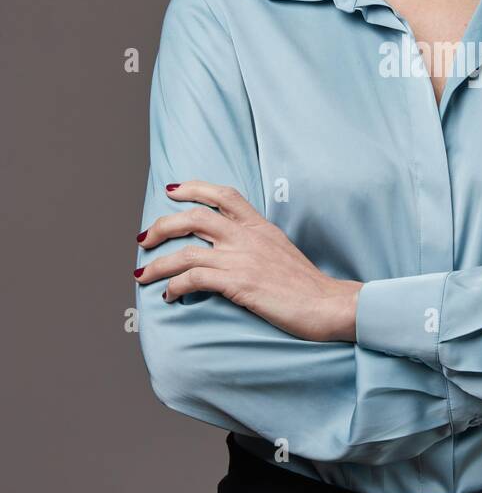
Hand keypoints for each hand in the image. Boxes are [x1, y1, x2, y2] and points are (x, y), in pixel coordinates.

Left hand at [134, 181, 361, 341]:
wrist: (327, 304)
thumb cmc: (308, 285)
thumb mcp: (282, 251)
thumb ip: (258, 244)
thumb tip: (236, 252)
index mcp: (260, 226)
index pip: (224, 194)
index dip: (194, 187)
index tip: (173, 190)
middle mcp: (248, 237)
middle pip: (195, 216)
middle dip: (163, 225)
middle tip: (145, 238)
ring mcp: (242, 259)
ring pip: (186, 251)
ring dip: (158, 263)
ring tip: (142, 274)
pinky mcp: (239, 284)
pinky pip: (194, 279)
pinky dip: (174, 286)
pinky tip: (169, 295)